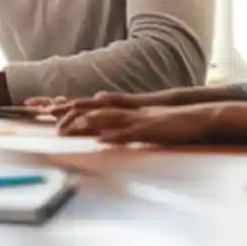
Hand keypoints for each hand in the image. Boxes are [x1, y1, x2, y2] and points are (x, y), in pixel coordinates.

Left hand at [54, 91, 175, 131]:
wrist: (198, 117)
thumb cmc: (171, 122)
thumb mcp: (142, 121)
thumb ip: (123, 123)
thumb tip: (102, 133)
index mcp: (125, 109)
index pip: (92, 105)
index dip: (70, 107)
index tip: (48, 108)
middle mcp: (127, 111)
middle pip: (93, 109)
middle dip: (70, 113)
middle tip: (49, 117)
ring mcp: (137, 119)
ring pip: (107, 119)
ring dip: (87, 123)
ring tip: (68, 128)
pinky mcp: (149, 130)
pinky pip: (129, 133)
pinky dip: (114, 136)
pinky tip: (102, 140)